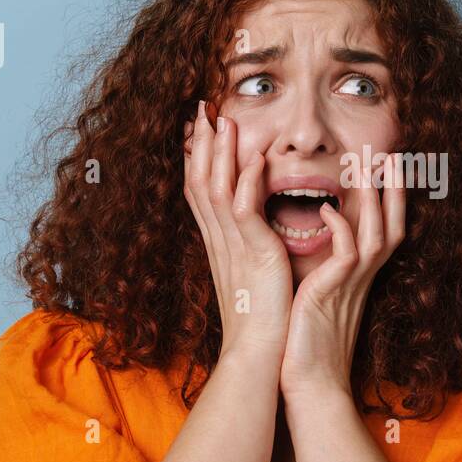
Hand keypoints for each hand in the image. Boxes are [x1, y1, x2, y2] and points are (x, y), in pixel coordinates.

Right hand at [183, 101, 292, 360]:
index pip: (202, 191)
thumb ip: (252, 243)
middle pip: (200, 181)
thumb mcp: (254, 271)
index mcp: (220, 243)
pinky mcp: (254, 257)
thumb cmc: (263, 320)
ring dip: (220, 153)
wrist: (260, 354)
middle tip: (203, 108)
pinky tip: (255, 160)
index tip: (199, 127)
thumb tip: (257, 223)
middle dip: (201, 144)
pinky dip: (248, 184)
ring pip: (217, 190)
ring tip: (225, 120)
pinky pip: (244, 213)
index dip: (198, 157)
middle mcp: (220, 241)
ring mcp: (233, 248)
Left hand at [279, 155, 406, 401]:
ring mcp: (352, 285)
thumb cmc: (305, 344)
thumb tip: (310, 250)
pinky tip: (329, 208)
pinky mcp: (334, 293)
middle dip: (395, 189)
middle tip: (392, 154)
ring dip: (376, 199)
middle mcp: (362, 278)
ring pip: (378, 233)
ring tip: (370, 166)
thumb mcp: (316, 298)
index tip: (386, 169)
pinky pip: (349, 254)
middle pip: (393, 224)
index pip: (383, 230)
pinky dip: (342, 228)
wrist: (308, 385)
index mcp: (357, 277)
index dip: (389, 200)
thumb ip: (321, 272)